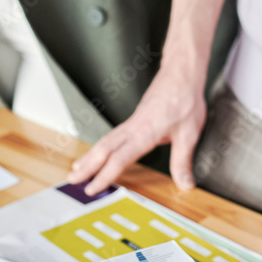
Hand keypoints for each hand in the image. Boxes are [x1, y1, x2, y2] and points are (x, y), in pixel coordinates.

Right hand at [67, 65, 206, 194]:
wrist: (182, 72)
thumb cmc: (185, 99)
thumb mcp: (189, 134)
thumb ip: (182, 161)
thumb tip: (184, 185)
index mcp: (145, 132)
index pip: (120, 158)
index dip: (105, 175)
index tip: (93, 189)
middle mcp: (133, 128)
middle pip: (103, 149)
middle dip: (87, 167)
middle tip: (72, 181)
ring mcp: (131, 123)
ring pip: (105, 141)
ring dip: (89, 157)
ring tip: (76, 170)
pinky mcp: (133, 120)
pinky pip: (112, 136)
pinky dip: (100, 148)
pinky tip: (97, 154)